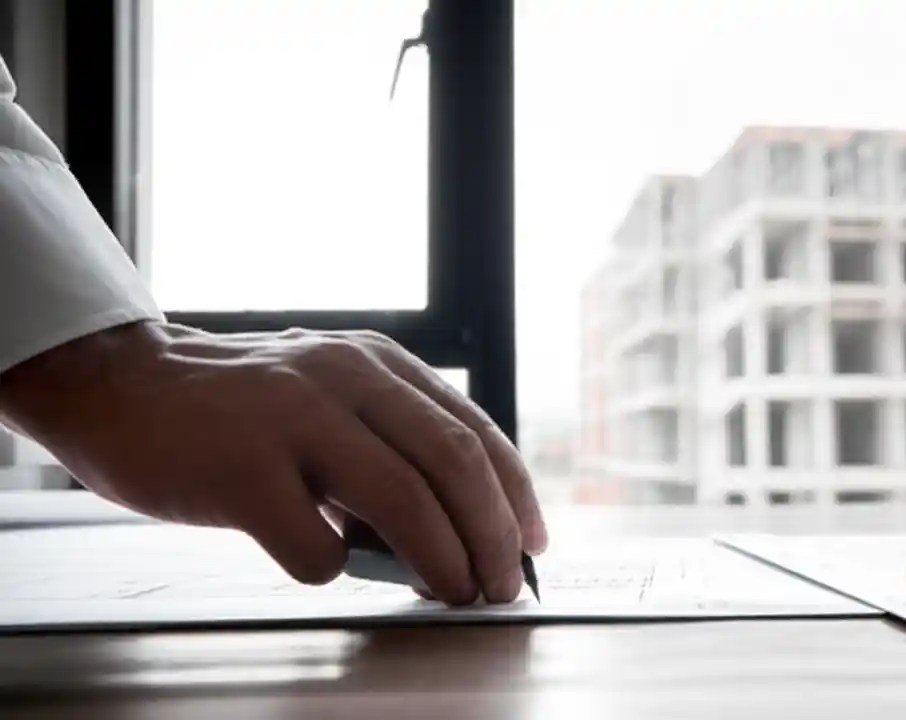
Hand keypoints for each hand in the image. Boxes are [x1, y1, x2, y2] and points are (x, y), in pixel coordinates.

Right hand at [0, 321, 546, 605]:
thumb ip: (386, 440)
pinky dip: (332, 571)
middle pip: (453, 465)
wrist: (120, 386)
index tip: (532, 542)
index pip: (473, 429)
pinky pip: (314, 547)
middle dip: (493, 537)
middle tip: (502, 587)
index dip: (515, 493)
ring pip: (403, 502)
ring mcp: (292, 417)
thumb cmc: (235, 407)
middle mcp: (344, 376)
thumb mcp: (325, 394)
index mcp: (375, 361)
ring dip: (442, 560)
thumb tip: (458, 527)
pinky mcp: (242, 467)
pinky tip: (320, 564)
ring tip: (452, 594)